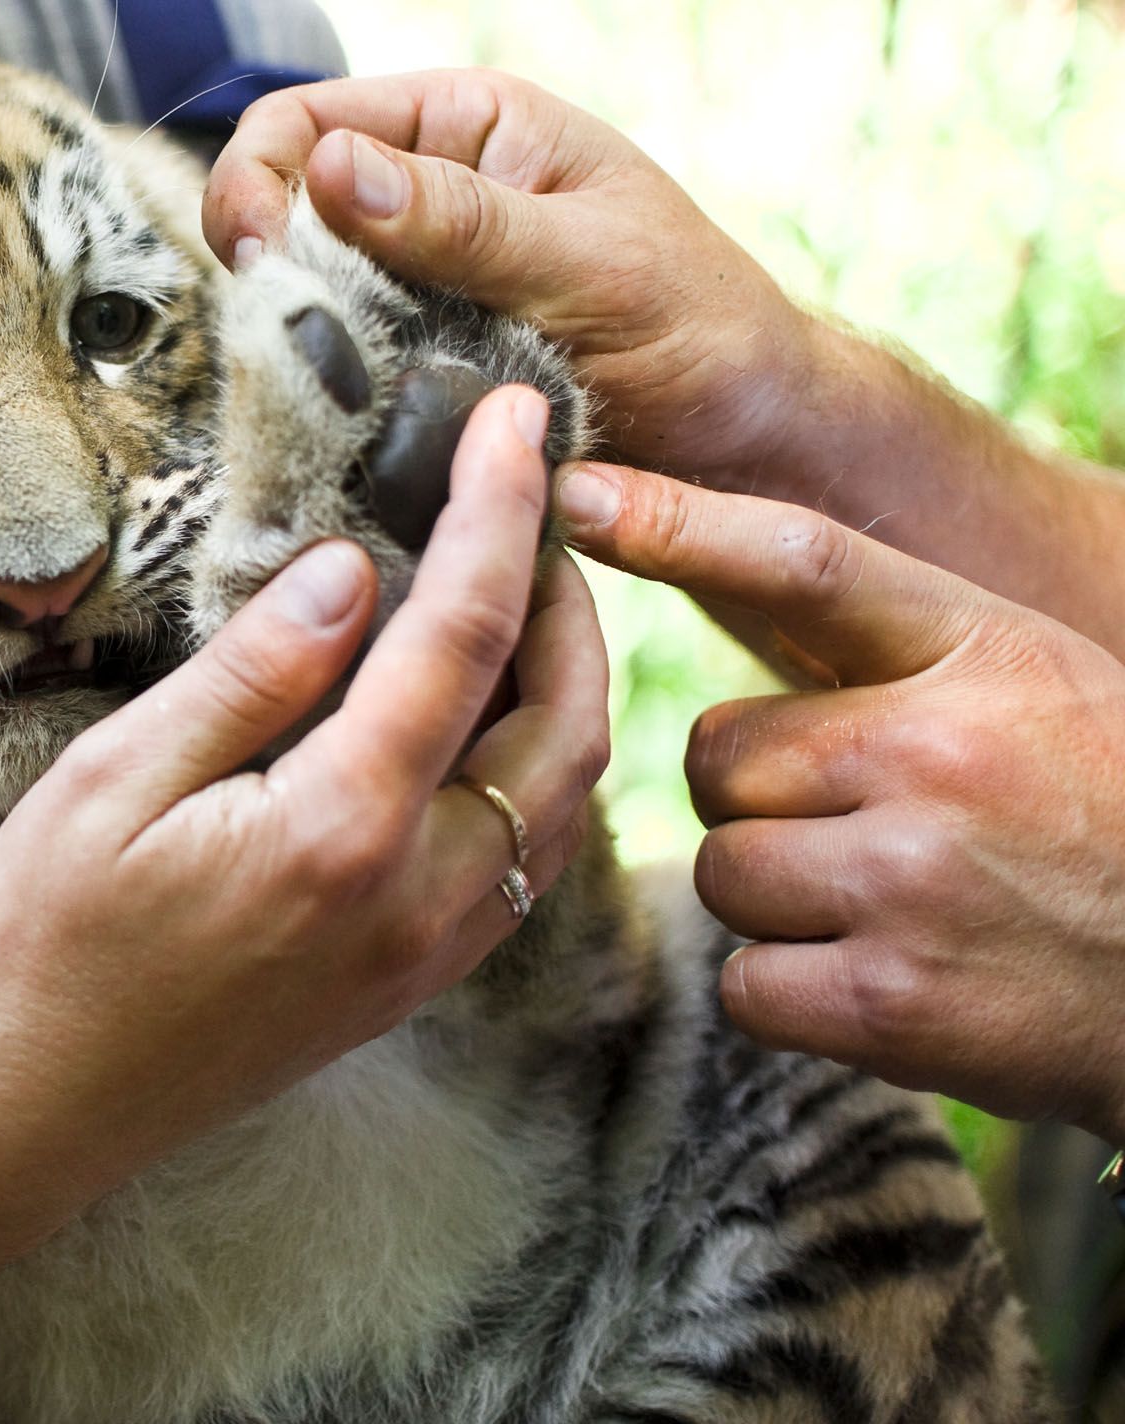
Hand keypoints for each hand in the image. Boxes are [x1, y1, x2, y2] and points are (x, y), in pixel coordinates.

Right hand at [0, 388, 608, 1250]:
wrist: (31, 1117)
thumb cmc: (44, 946)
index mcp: (341, 831)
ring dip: (561, 684)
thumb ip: (250, 673)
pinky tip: (467, 720)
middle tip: (523, 506)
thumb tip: (350, 571)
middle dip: (568, 595)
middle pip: (564, 721)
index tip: (513, 420)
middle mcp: (416, 900)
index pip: (463, 636)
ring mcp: (425, 956)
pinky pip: (521, 860)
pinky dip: (528, 766)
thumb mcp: (112, 782)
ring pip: (560, 800)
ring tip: (505, 595)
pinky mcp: (410, 984)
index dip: (500, 510)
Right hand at [202, 70, 821, 489]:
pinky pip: (339, 384)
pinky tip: (351, 431)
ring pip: (300, 310)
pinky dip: (335, 407)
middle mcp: (424, 206)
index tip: (258, 258)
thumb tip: (330, 169)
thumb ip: (462, 221)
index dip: (259, 180)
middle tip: (289, 339)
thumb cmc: (701, 327)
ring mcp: (413, 297)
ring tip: (333, 394)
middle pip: (282, 217)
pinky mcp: (414, 378)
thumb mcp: (589, 261)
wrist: (747, 445)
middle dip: (272, 273)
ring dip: (303, 351)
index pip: (307, 123)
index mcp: (467, 131)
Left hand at [555, 458, 1124, 1145]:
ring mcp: (910, 879)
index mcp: (979, 652)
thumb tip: (707, 599)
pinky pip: (745, 978)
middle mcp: (936, 753)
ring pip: (725, 869)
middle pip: (718, 757)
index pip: (803, 563)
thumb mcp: (1025, 683)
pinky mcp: (888, 1002)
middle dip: (761, 801)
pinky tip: (883, 985)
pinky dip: (792, 993)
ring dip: (777, 900)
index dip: (679, 522)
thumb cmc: (1100, 814)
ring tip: (890, 909)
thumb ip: (888, 649)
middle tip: (869, 831)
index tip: (579, 488)